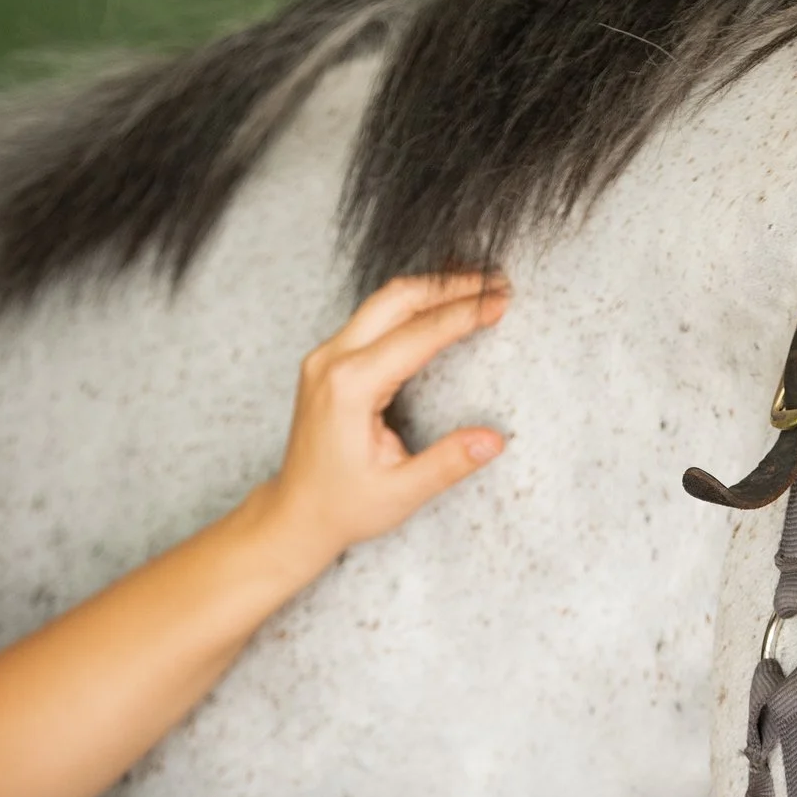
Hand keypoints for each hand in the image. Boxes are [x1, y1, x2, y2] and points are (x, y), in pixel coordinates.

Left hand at [253, 271, 509, 565]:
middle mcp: (331, 361)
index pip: (418, 334)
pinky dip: (411, 306)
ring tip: (477, 289)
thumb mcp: (400, 493)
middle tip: (496, 283)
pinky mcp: (327, 361)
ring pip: (384, 301)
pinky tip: (441, 307)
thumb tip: (494, 440)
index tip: (501, 302)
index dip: (464, 314)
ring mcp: (325, 357)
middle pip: (397, 299)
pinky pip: (372, 317)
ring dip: (432, 290)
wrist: (295, 512)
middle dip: (451, 286)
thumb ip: (448, 463)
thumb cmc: (342, 506)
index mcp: (349, 387)